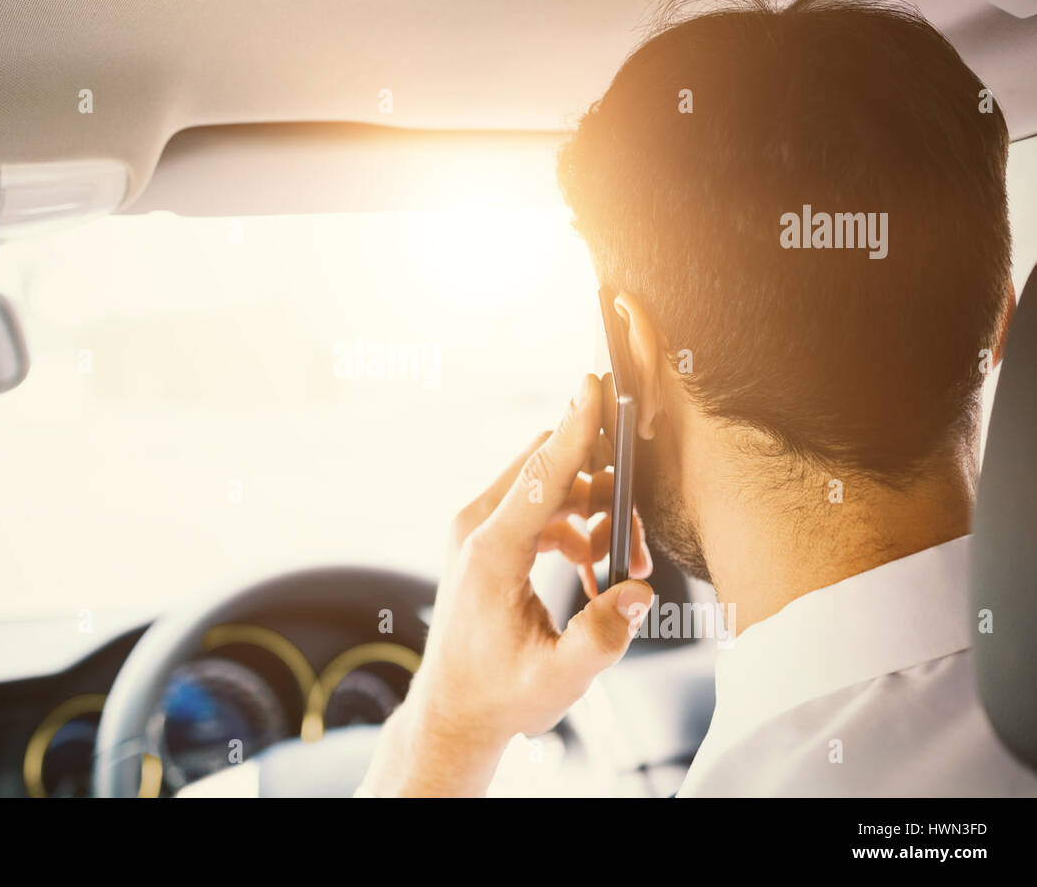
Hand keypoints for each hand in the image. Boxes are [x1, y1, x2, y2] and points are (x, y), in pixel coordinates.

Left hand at [360, 373, 653, 795]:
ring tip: (625, 569)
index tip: (594, 384)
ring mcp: (478, 530)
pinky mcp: (487, 539)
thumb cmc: (499, 695)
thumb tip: (641, 592)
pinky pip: (540, 508)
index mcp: (490, 552)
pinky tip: (595, 576)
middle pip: (548, 468)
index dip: (574, 428)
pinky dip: (575, 529)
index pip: (542, 474)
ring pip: (548, 486)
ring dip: (594, 513)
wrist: (454, 710)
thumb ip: (602, 636)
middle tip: (637, 543)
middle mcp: (477, 528)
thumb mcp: (558, 678)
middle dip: (604, 487)